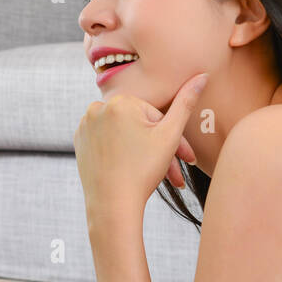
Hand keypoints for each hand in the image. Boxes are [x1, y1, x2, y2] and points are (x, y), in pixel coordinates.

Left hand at [74, 72, 207, 218]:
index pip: (156, 117)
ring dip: (141, 150)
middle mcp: (97, 107)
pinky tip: (130, 169)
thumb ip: (186, 102)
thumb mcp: (171, 135)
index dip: (174, 140)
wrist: (112, 206)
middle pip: (139, 126)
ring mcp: (85, 124)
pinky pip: (107, 142)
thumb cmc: (143, 171)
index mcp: (120, 101)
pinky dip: (120, 152)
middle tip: (175, 175)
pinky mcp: (79, 141)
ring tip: (154, 174)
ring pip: (124, 134)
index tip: (188, 161)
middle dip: (159, 149)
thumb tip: (202, 75)